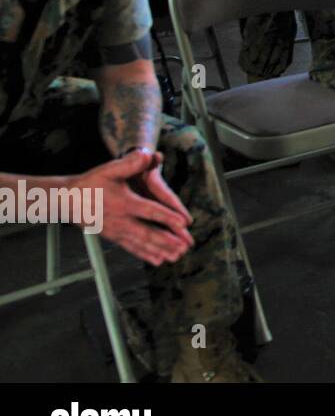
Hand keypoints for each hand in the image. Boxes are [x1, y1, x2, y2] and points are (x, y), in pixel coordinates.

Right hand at [73, 152, 193, 265]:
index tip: (182, 223)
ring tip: (177, 257)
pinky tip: (158, 261)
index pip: (149, 211)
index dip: (166, 217)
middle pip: (148, 233)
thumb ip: (130, 163)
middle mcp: (121, 221)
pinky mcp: (113, 237)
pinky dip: (145, 255)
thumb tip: (149, 154)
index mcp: (123, 203)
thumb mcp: (110, 170)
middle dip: (167, 241)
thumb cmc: (90, 184)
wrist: (68, 201)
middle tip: (185, 247)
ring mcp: (117, 231)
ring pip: (141, 244)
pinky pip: (132, 248)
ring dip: (160, 251)